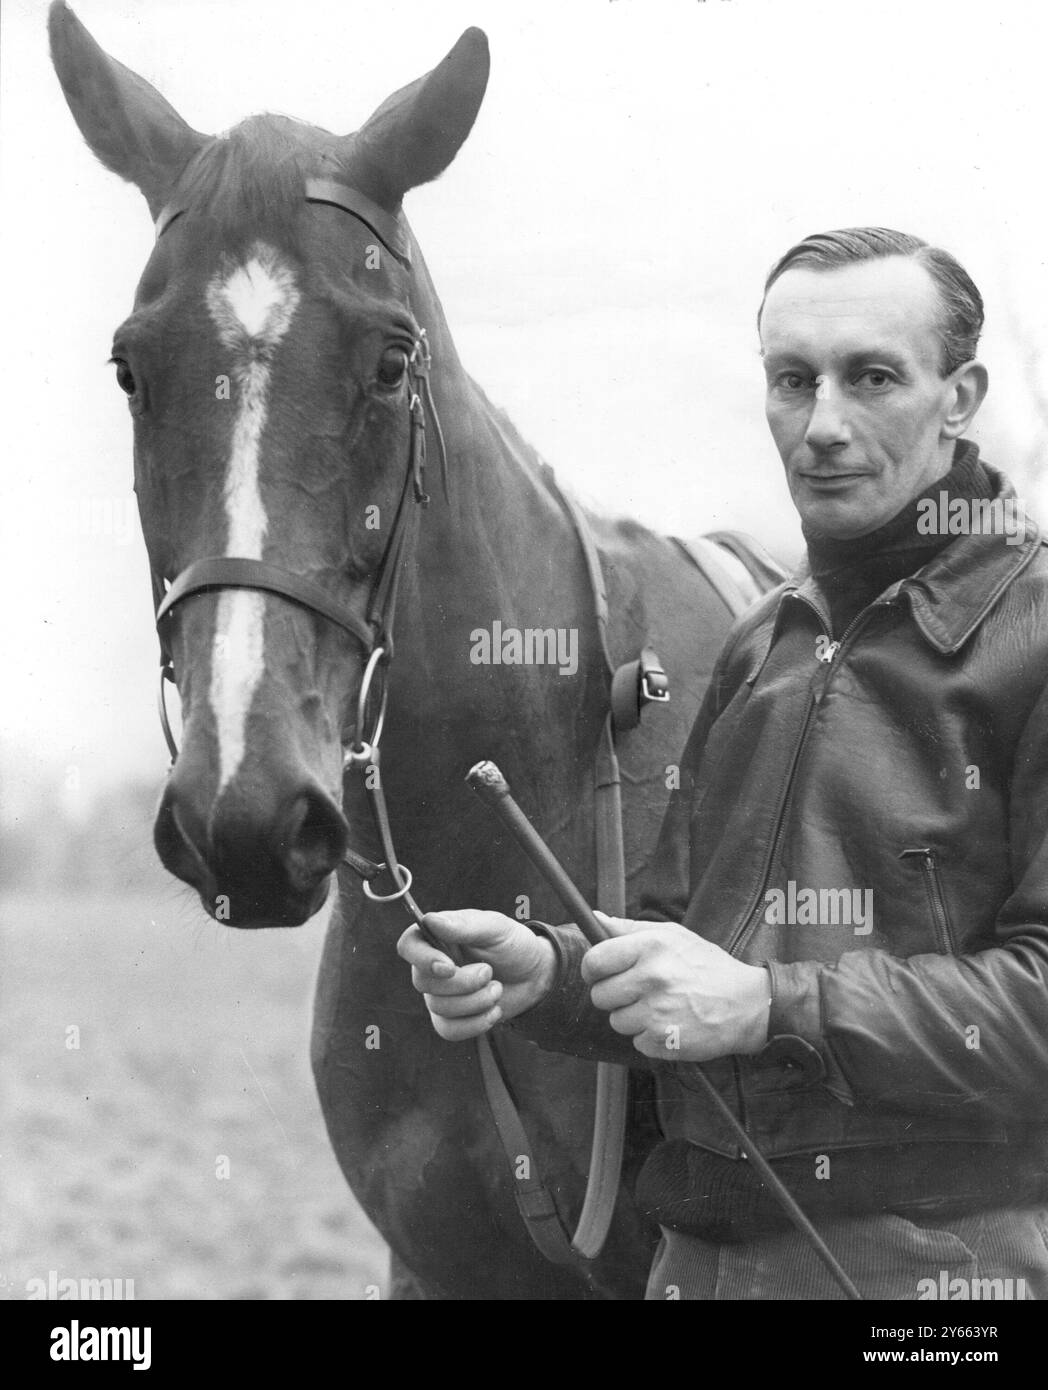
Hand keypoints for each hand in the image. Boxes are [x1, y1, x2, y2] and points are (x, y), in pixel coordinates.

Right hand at [397, 910, 556, 1041]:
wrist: (533, 975)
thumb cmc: (512, 945)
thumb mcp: (495, 928)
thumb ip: (465, 926)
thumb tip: (431, 920)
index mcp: (438, 936)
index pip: (408, 946)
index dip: (422, 959)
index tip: (449, 966)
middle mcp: (432, 965)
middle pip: (423, 982)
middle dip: (463, 983)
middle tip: (489, 972)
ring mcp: (439, 994)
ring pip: (439, 1008)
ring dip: (476, 1002)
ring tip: (497, 988)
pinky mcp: (450, 1018)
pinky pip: (448, 1029)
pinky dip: (476, 1023)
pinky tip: (494, 1011)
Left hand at [582, 914, 770, 1061]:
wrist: (746, 1004)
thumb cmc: (708, 967)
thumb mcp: (673, 936)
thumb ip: (629, 928)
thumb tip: (596, 918)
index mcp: (651, 947)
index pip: (595, 961)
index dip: (593, 969)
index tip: (599, 973)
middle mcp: (652, 978)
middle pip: (600, 995)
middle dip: (613, 995)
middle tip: (636, 991)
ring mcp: (657, 1012)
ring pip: (616, 1021)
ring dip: (632, 1018)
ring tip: (659, 1007)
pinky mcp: (663, 1041)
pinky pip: (636, 1042)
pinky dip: (649, 1037)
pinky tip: (669, 1023)